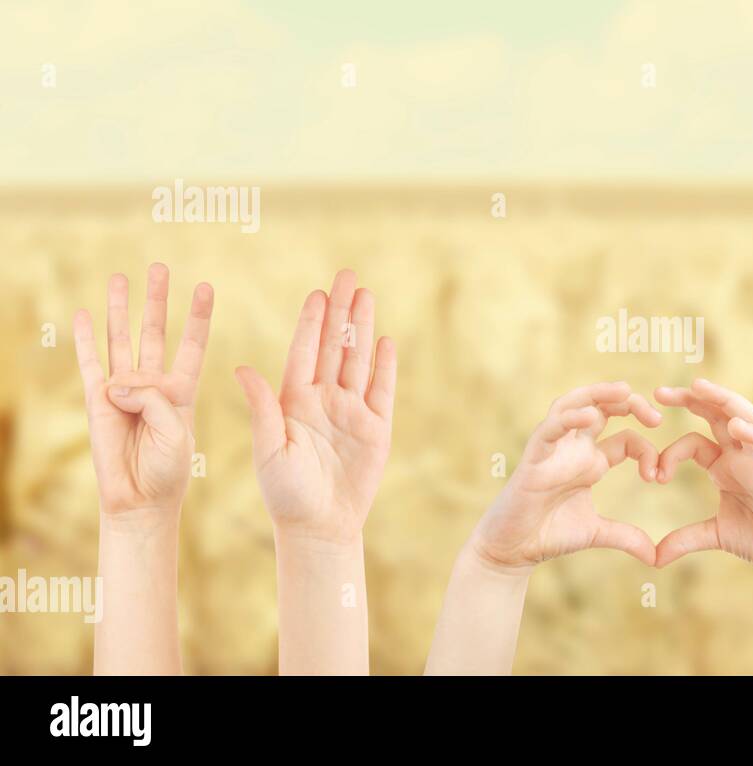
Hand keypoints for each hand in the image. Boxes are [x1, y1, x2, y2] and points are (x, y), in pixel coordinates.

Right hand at [74, 263, 213, 519]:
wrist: (141, 498)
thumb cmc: (168, 469)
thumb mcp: (175, 430)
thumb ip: (152, 400)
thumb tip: (117, 383)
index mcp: (182, 390)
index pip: (192, 344)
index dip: (198, 316)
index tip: (205, 286)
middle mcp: (153, 383)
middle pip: (156, 331)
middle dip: (157, 299)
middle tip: (159, 267)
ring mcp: (124, 389)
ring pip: (122, 338)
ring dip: (121, 308)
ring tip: (121, 277)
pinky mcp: (97, 401)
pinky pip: (90, 363)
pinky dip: (86, 339)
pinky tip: (85, 315)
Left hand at [235, 270, 396, 544]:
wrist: (319, 527)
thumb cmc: (285, 493)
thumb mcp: (267, 448)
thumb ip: (262, 407)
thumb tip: (241, 368)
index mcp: (293, 401)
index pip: (305, 351)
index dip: (312, 321)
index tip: (317, 293)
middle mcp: (324, 400)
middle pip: (335, 346)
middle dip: (341, 310)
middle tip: (347, 275)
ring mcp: (352, 412)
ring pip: (359, 360)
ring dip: (362, 327)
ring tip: (367, 295)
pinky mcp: (377, 428)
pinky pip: (382, 390)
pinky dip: (385, 365)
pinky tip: (385, 340)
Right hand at [471, 382, 661, 570]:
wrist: (513, 550)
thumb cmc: (548, 534)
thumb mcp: (596, 533)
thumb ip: (626, 538)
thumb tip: (655, 557)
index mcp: (591, 461)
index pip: (626, 438)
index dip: (647, 450)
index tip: (658, 476)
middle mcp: (573, 448)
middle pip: (602, 407)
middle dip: (629, 403)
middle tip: (656, 415)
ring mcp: (553, 450)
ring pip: (573, 405)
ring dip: (598, 393)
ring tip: (624, 390)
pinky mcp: (533, 458)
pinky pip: (549, 429)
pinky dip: (567, 418)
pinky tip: (588, 415)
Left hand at [653, 379, 752, 576]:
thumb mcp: (715, 535)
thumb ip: (685, 539)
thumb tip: (653, 558)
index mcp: (724, 464)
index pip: (693, 441)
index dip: (670, 453)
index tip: (652, 475)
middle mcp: (742, 455)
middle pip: (718, 414)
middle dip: (691, 399)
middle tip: (659, 391)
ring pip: (745, 418)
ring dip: (723, 400)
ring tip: (699, 386)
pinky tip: (736, 426)